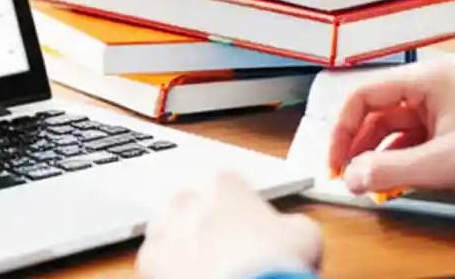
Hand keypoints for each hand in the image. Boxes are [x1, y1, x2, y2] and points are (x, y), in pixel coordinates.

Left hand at [138, 172, 320, 278]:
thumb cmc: (277, 263)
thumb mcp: (305, 234)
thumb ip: (291, 221)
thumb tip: (290, 228)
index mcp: (223, 183)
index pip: (228, 184)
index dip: (240, 206)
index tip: (247, 224)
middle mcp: (187, 199)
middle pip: (192, 204)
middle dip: (204, 221)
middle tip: (224, 248)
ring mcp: (164, 229)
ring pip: (169, 230)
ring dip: (183, 243)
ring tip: (204, 266)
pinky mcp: (149, 261)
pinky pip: (157, 262)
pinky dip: (169, 270)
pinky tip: (188, 277)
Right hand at [329, 63, 454, 196]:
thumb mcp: (441, 164)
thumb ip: (390, 170)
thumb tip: (352, 176)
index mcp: (427, 79)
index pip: (365, 95)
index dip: (343, 128)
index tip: (336, 159)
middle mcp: (428, 87)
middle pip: (373, 112)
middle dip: (357, 144)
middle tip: (344, 174)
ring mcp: (436, 106)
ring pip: (387, 128)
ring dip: (373, 155)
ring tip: (364, 181)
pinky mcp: (442, 127)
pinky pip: (404, 140)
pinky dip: (392, 159)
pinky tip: (387, 180)